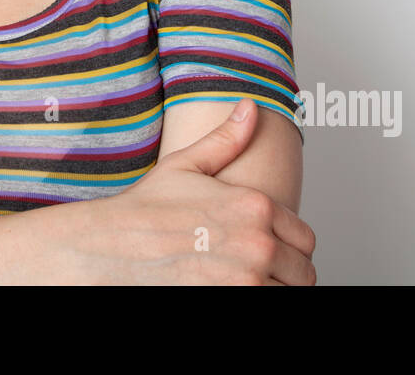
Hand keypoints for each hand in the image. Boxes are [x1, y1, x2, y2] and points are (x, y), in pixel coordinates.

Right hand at [65, 97, 316, 283]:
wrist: (109, 248)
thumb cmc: (145, 208)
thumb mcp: (186, 165)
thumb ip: (227, 139)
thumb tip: (250, 107)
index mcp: (256, 207)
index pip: (306, 240)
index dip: (291, 246)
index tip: (273, 249)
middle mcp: (258, 245)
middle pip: (302, 274)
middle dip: (284, 272)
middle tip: (257, 269)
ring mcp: (245, 281)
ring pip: (287, 294)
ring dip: (271, 288)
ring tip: (242, 279)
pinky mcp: (229, 304)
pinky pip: (265, 308)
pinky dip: (254, 300)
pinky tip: (229, 289)